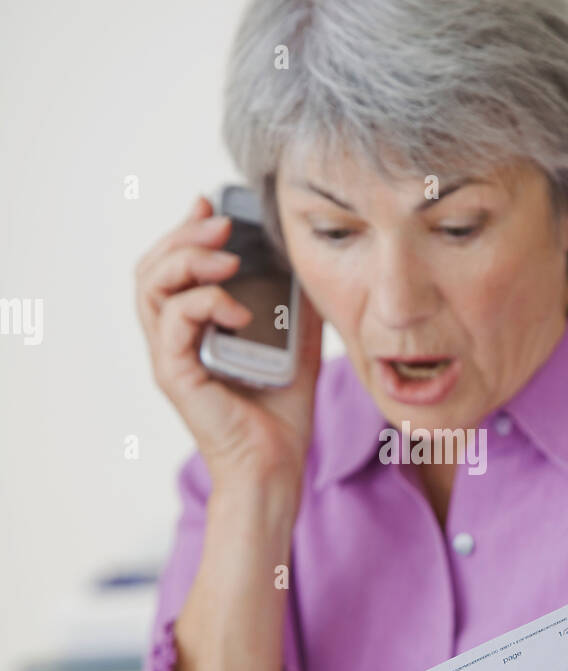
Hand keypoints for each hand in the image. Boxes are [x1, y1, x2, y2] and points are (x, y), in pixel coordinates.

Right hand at [135, 194, 323, 489]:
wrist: (275, 467)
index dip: (185, 229)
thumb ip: (295, 305)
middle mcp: (173, 339)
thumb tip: (313, 264)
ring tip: (228, 259)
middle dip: (184, 234)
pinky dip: (205, 305)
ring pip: (151, 286)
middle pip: (151, 267)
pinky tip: (240, 312)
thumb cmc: (280, 414)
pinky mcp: (175, 375)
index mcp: (193, 328)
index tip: (212, 204)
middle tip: (223, 221)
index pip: (171, 266)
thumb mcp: (297, 344)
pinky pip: (173, 322)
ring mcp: (169, 356)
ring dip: (188, 260)